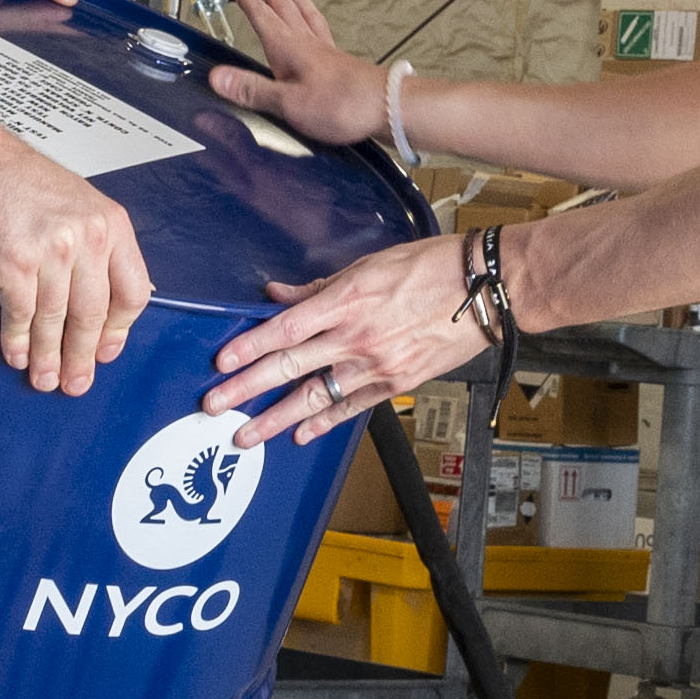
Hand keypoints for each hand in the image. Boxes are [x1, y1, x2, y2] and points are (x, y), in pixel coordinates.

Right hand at [0, 140, 152, 395]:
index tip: (107, 351)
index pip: (132, 291)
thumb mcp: (81, 206)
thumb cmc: (22, 183)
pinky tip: (17, 354)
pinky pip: (21, 315)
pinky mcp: (14, 261)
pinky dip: (18, 341)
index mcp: (111, 224)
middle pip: (93, 314)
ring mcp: (51, 250)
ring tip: (44, 378)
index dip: (118, 330)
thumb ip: (98, 249)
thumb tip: (107, 303)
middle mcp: (87, 237)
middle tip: (76, 382)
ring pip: (56, 320)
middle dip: (83, 356)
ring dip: (48, 357)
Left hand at [202, 231, 491, 445]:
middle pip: (291, 367)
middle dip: (247, 388)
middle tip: (215, 405)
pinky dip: (325, 423)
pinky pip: (352, 407)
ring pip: (316, 397)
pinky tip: (302, 435)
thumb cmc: (431, 266)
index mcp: (348, 299)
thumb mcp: (369, 263)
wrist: (485, 289)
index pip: (286, 328)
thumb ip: (319, 287)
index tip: (221, 362)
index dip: (250, 347)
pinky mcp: (397, 382)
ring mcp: (377, 364)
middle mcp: (357, 336)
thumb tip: (279, 294)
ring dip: (277, 418)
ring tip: (247, 435)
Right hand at [211, 0, 385, 144]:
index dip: (250, 3)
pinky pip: (320, 27)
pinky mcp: (340, 62)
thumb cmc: (342, 106)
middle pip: (285, 7)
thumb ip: (252, 89)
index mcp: (290, 50)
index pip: (264, 19)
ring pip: (305, 13)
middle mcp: (308, 44)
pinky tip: (313, 21)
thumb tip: (217, 76)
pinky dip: (312, 16)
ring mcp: (326, 51)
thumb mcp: (288, 104)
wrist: (386, 107)